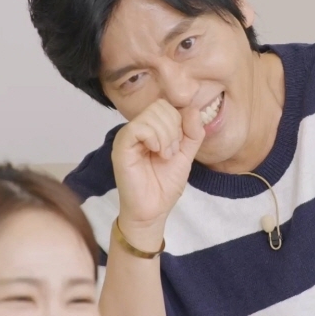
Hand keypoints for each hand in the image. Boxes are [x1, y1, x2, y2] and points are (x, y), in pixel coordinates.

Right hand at [111, 99, 205, 247]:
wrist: (153, 209)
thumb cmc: (165, 184)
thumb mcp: (186, 154)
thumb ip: (192, 132)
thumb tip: (193, 108)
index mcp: (150, 128)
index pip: (167, 106)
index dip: (179, 122)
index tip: (179, 145)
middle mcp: (137, 128)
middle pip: (160, 106)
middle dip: (174, 129)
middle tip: (171, 152)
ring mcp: (127, 136)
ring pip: (151, 114)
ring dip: (166, 136)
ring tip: (164, 156)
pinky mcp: (121, 146)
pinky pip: (139, 127)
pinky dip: (155, 138)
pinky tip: (156, 153)